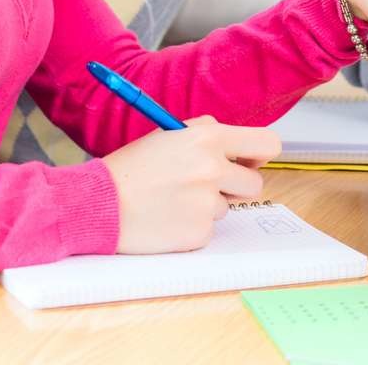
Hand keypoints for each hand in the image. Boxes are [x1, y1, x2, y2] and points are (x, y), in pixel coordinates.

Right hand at [103, 117, 280, 253]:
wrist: (100, 202)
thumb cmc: (134, 167)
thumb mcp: (171, 134)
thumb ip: (208, 136)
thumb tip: (241, 149)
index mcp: (209, 137)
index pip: (267, 143)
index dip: (260, 154)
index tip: (249, 161)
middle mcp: (213, 168)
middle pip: (255, 183)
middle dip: (236, 185)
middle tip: (209, 185)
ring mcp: (208, 203)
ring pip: (227, 206)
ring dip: (208, 204)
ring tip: (174, 199)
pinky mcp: (199, 233)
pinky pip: (209, 229)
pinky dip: (193, 225)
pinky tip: (168, 217)